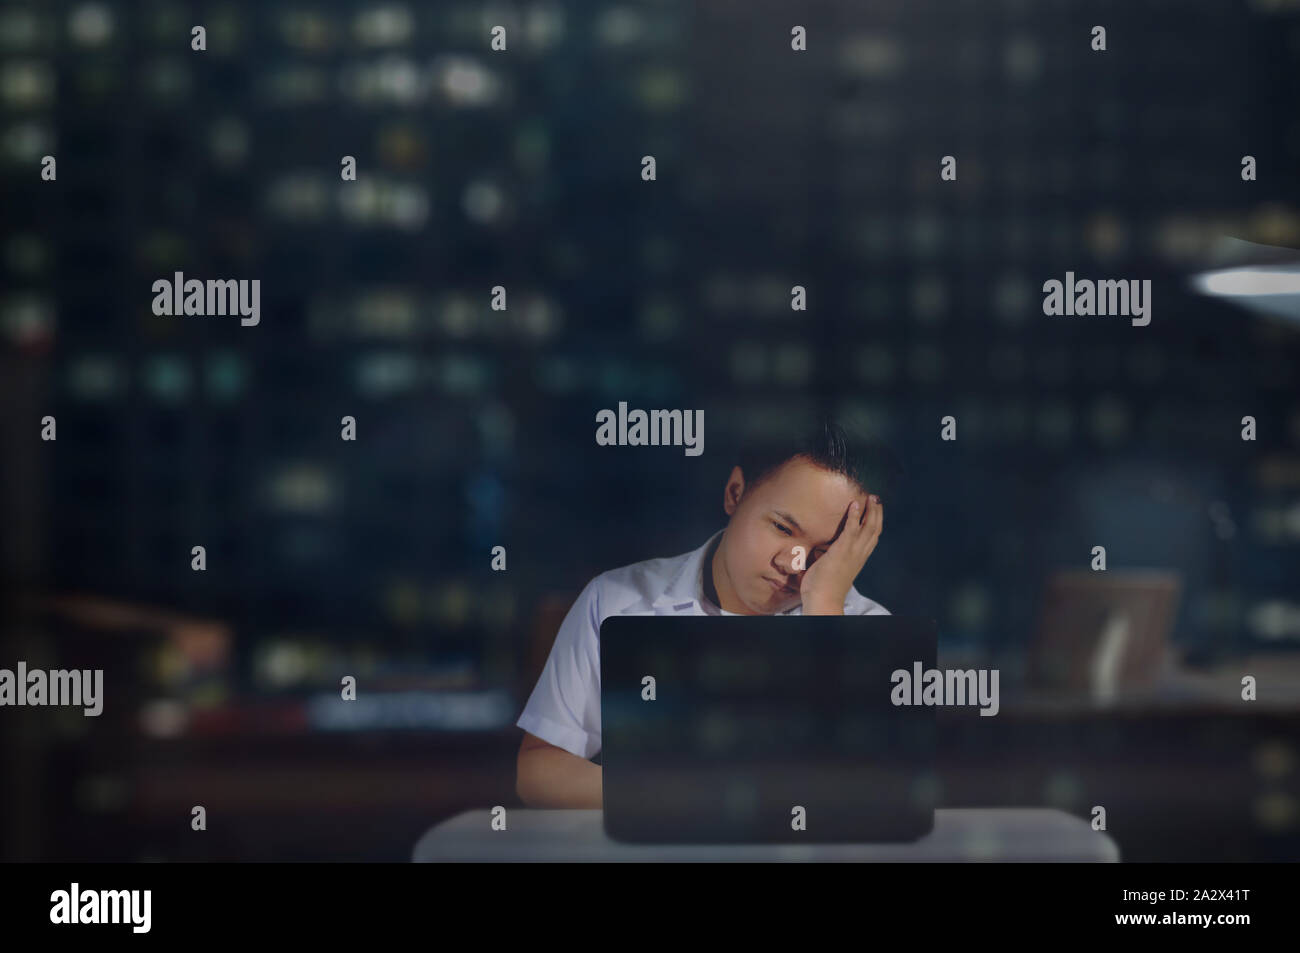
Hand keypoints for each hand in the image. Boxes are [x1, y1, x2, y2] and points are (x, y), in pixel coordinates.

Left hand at [799, 495, 882, 614]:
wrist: (823, 599)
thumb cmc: (823, 588)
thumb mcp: (832, 569)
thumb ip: (831, 558)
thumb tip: (820, 552)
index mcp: (859, 559)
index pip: (872, 538)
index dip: (876, 523)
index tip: (876, 511)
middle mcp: (860, 554)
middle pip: (875, 530)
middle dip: (877, 513)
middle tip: (876, 499)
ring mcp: (853, 552)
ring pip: (869, 527)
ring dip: (870, 510)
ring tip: (870, 497)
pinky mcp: (842, 549)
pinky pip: (852, 529)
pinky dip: (854, 515)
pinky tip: (855, 504)